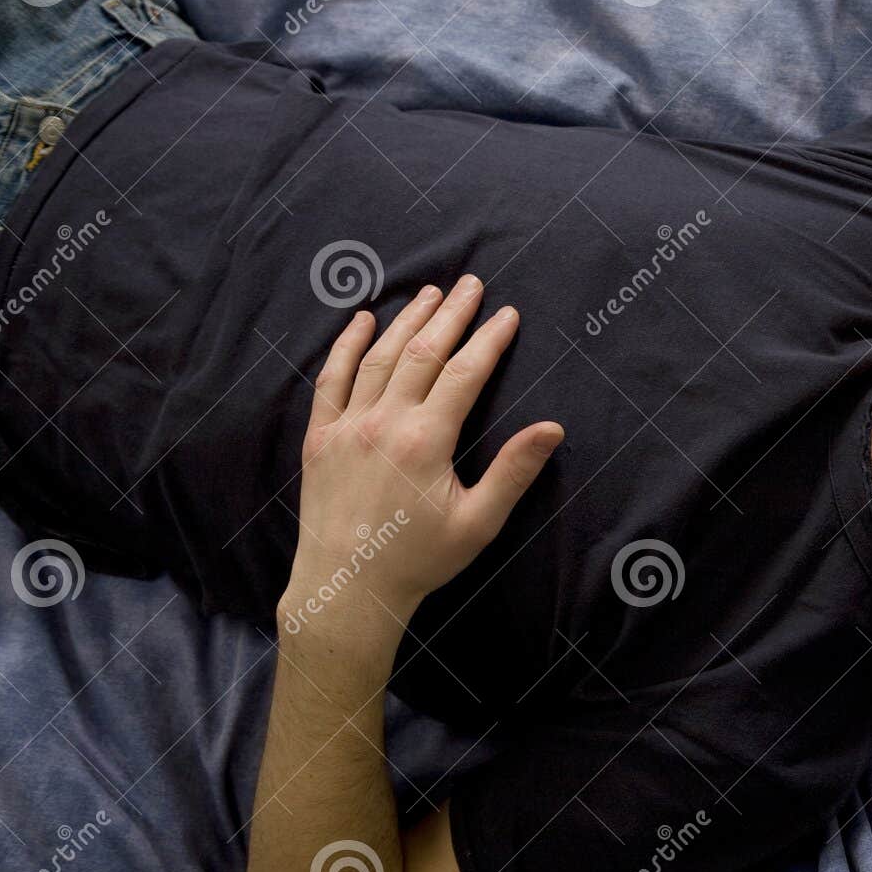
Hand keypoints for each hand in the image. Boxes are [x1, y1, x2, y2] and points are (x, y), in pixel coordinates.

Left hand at [279, 275, 562, 636]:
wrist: (347, 588)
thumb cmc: (420, 560)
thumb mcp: (478, 522)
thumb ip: (514, 470)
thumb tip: (552, 427)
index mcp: (426, 440)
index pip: (464, 373)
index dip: (489, 340)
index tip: (508, 314)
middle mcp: (383, 422)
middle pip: (422, 352)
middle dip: (451, 315)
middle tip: (472, 284)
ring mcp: (347, 427)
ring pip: (380, 357)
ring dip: (407, 320)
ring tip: (431, 293)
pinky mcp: (320, 439)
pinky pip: (331, 379)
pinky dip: (346, 346)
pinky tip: (361, 321)